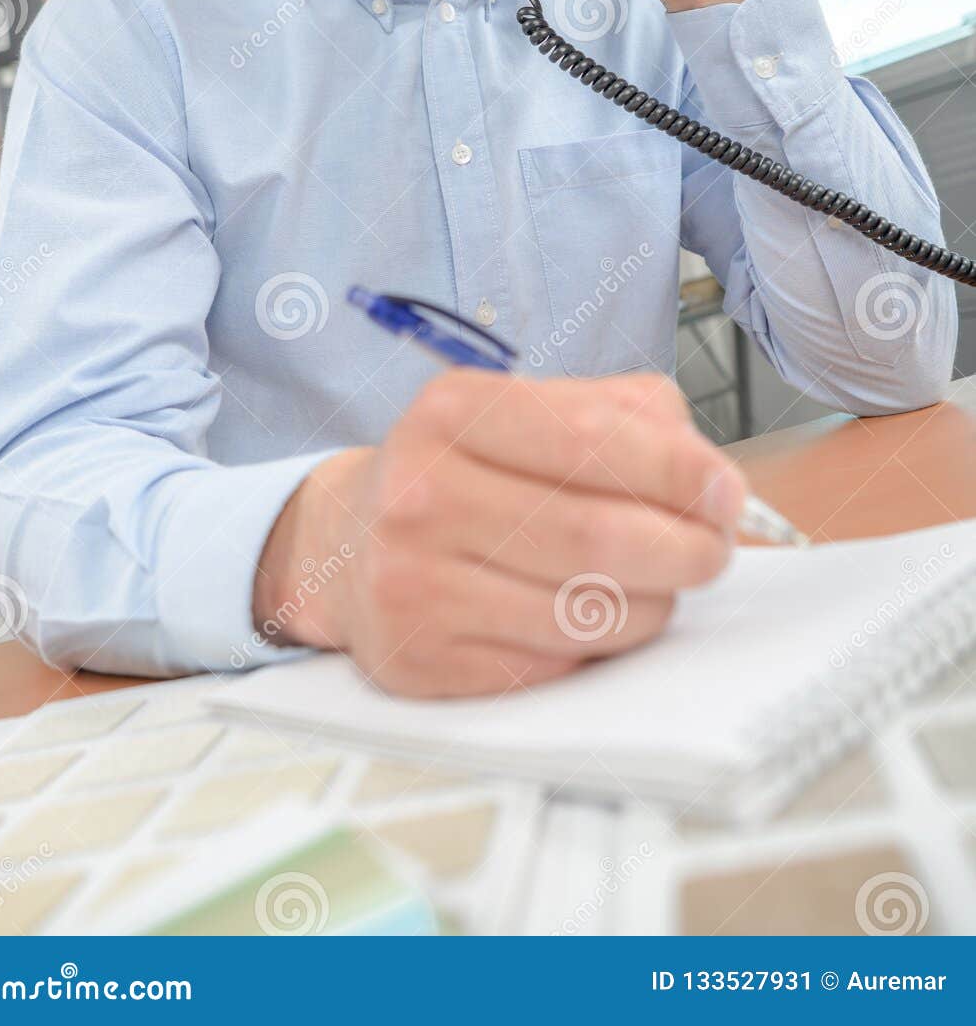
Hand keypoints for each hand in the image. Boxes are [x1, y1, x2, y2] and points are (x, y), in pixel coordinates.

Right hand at [254, 368, 746, 697]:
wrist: (350, 544)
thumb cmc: (468, 470)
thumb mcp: (532, 410)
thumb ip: (630, 421)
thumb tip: (719, 488)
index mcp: (454, 410)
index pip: (591, 439)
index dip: (679, 471)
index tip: (727, 495)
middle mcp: (420, 492)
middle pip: (597, 537)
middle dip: (684, 550)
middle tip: (712, 552)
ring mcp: (411, 581)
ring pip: (585, 614)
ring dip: (650, 606)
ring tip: (650, 586)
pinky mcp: (419, 660)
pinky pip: (552, 666)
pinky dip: (594, 649)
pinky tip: (584, 619)